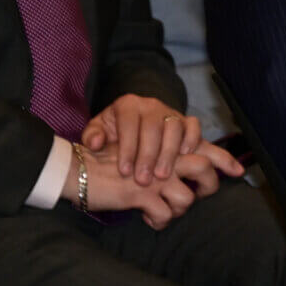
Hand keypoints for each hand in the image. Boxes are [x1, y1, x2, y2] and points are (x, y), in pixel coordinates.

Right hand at [64, 139, 243, 229]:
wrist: (79, 170)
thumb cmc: (111, 167)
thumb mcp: (142, 162)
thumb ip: (165, 165)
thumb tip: (186, 182)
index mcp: (166, 147)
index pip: (203, 149)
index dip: (224, 160)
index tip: (239, 171)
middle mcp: (164, 158)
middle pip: (204, 168)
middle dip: (207, 187)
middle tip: (194, 197)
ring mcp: (154, 175)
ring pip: (186, 198)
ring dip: (178, 209)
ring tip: (163, 210)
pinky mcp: (140, 193)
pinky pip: (164, 214)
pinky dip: (159, 221)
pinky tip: (148, 218)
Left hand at [81, 94, 201, 184]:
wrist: (131, 127)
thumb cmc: (113, 133)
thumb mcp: (98, 131)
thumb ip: (92, 136)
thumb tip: (96, 142)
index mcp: (127, 104)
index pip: (129, 123)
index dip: (128, 148)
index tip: (124, 172)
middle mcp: (151, 105)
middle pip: (153, 126)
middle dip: (149, 156)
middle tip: (143, 180)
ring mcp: (170, 112)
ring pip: (175, 126)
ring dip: (169, 153)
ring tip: (162, 176)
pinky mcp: (185, 121)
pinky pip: (193, 125)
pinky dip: (191, 139)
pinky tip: (185, 157)